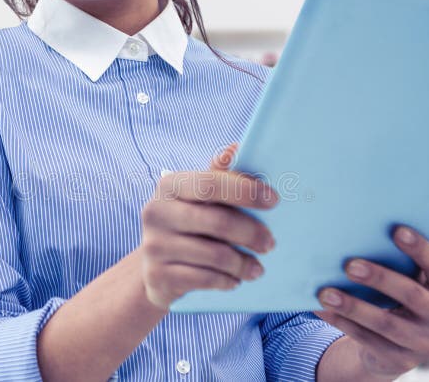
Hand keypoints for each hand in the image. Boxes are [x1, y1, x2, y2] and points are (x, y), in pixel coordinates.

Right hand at [140, 144, 278, 308]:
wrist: (154, 268)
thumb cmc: (188, 225)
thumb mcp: (199, 198)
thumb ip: (218, 175)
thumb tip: (237, 147)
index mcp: (169, 185)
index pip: (210, 183)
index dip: (245, 191)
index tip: (274, 201)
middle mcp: (156, 212)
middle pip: (217, 221)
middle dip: (251, 233)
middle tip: (270, 243)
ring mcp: (154, 246)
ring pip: (214, 255)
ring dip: (243, 263)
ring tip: (257, 268)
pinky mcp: (158, 276)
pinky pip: (204, 279)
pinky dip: (226, 281)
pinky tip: (235, 280)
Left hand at [315, 209, 428, 379]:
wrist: (398, 345)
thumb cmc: (413, 293)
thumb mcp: (427, 273)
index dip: (419, 249)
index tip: (395, 230)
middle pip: (412, 295)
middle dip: (380, 278)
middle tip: (349, 264)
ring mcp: (423, 346)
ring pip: (385, 323)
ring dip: (353, 306)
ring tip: (326, 292)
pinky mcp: (399, 362)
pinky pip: (366, 340)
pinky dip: (341, 323)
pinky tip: (320, 308)